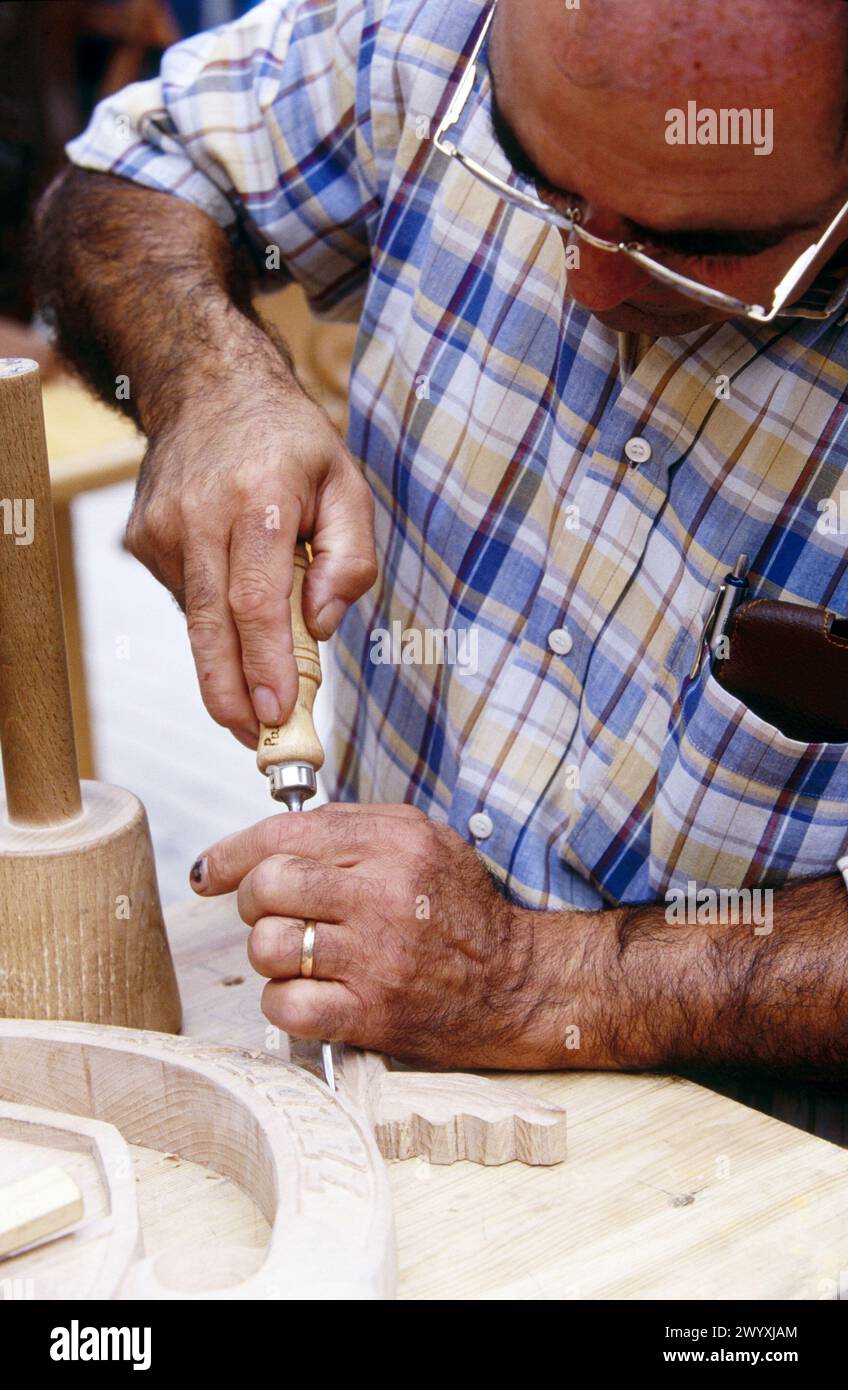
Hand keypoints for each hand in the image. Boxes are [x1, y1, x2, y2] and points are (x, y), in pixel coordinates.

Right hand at [126, 349, 375, 746]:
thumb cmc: (291, 445)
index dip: (263, 664)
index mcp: (258, 499)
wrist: (210, 390)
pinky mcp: (142, 539)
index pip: (255, 600)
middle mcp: (200, 514)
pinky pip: (184, 600)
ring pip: (195, 621)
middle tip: (254, 739)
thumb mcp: (347, 486)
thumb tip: (320, 624)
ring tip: (260, 680)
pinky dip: (213, 617)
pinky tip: (233, 598)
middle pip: (210, 626)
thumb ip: (350, 558)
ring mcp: (162, 528)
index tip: (275, 713)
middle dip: (230, 694)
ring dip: (227, 661)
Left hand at [190, 803, 567, 1068]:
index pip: (281, 835)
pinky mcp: (371, 1014)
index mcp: (392, 844)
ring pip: (267, 946)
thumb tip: (267, 836)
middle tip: (272, 913)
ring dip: (270, 954)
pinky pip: (286, 1006)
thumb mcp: (420, 840)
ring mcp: (376, 958)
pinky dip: (283, 1002)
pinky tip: (307, 993)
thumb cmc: (458, 909)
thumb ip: (349, 827)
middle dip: (252, 901)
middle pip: (265, 886)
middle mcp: (382, 895)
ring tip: (299, 954)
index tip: (211, 871)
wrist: (514, 982)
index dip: (231, 853)